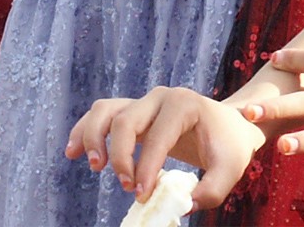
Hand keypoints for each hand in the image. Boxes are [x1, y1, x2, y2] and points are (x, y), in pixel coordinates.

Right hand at [66, 88, 265, 209]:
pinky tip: (73, 152)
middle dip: (120, 157)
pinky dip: (85, 130)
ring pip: (106, 111)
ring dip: (93, 138)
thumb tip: (182, 206)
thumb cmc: (229, 146)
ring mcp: (143, 101)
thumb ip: (211, 191)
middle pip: (126, 120)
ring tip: (94, 167)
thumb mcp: (230, 169)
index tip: (142, 195)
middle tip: (128, 188)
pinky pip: (102, 115)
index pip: (158, 135)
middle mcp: (160, 97)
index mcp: (184, 104)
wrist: (229, 125)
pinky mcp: (133, 112)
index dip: (146, 167)